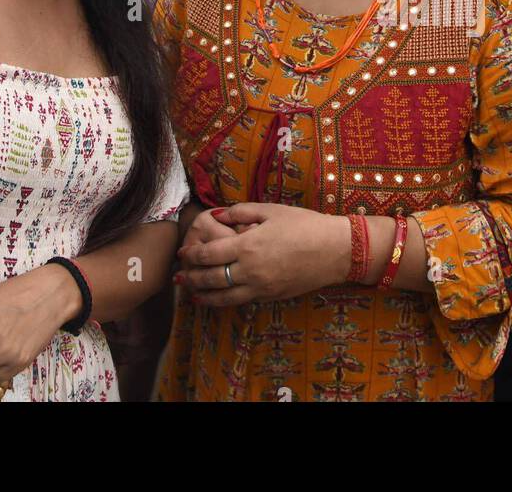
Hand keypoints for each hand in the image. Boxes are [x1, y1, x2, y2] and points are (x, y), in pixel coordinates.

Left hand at [176, 202, 345, 306]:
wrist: (333, 251)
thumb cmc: (303, 225)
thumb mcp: (270, 210)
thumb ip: (239, 212)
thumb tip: (216, 215)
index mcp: (247, 246)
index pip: (209, 254)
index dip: (191, 255)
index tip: (181, 253)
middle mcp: (250, 271)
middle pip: (211, 279)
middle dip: (191, 278)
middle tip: (178, 276)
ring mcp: (261, 288)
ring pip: (224, 297)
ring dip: (204, 295)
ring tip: (190, 293)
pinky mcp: (271, 297)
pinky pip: (242, 301)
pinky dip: (225, 301)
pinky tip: (218, 298)